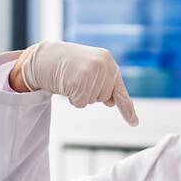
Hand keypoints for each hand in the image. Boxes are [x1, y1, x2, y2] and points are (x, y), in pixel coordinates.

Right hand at [12, 40, 137, 125]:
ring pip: (91, 101)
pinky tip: (66, 84)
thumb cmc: (69, 65)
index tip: (134, 123)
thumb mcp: (91, 69)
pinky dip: (72, 98)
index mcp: (108, 62)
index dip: (127, 109)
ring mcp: (92, 72)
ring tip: (71, 79)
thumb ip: (104, 83)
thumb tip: (112, 102)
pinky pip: (80, 103)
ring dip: (80, 95)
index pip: (120, 91)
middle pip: (104, 98)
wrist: (45, 57)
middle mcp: (103, 65)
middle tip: (78, 78)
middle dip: (90, 93)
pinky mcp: (80, 81)